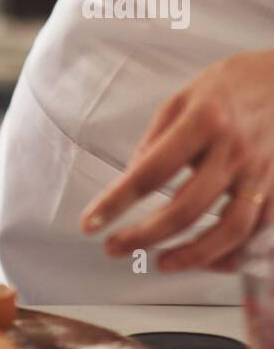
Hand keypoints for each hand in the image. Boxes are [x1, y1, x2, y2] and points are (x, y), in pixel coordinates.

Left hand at [79, 51, 273, 273]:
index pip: (150, 171)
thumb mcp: (183, 97)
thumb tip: (133, 176)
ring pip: (228, 231)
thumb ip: (157, 138)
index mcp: (203, 121)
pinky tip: (208, 258)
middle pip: (186, 208)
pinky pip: (256, 232)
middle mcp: (232, 149)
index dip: (117, 202)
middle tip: (117, 247)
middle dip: (145, 236)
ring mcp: (259, 172)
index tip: (92, 222)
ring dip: (192, 256)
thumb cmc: (230, 86)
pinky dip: (231, 253)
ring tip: (162, 262)